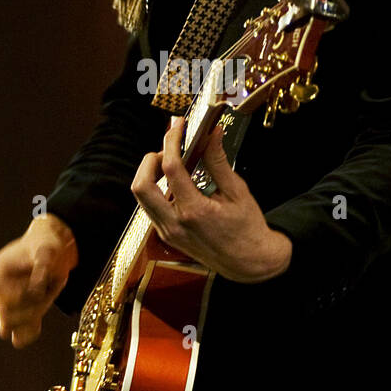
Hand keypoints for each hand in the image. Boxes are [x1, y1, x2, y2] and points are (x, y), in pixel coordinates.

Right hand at [0, 214, 77, 347]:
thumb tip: (34, 292)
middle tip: (45, 293)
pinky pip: (15, 336)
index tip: (40, 286)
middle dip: (29, 308)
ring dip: (30, 317)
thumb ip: (41, 269)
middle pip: (3, 314)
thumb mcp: (47, 253)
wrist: (51, 252)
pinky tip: (39, 322)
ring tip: (44, 298)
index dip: (23, 296)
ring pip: (8, 325)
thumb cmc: (46, 248)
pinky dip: (28, 332)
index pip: (0, 297)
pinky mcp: (13, 316)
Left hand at [131, 119, 292, 282]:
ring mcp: (167, 232)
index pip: (171, 168)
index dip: (172, 141)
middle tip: (170, 149)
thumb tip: (212, 134)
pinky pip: (151, 207)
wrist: (249, 264)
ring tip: (173, 163)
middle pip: (140, 185)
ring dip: (151, 175)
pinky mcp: (166, 236)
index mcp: (194, 211)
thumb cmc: (248, 229)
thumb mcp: (237, 192)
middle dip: (150, 160)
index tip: (178, 127)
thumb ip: (218, 161)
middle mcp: (174, 224)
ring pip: (141, 197)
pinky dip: (158, 189)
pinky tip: (177, 182)